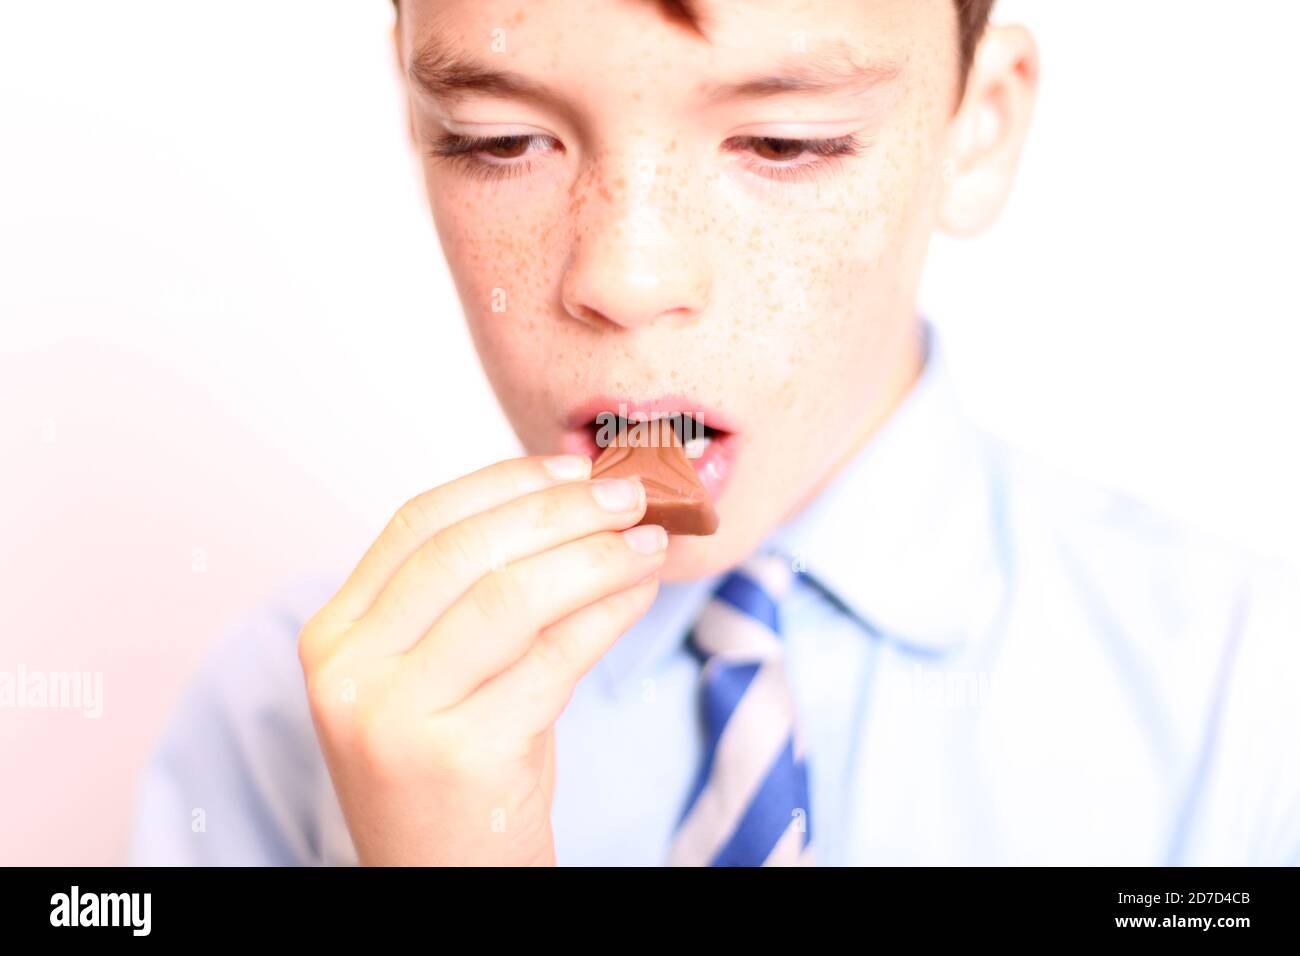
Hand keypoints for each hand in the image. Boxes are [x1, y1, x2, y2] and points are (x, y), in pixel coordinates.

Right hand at [297, 454, 666, 864]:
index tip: (569, 467)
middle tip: (628, 495)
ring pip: (511, 597)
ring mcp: (397, 717)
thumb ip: (477, 593)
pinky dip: (608, 614)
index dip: (501, 483)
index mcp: (334, 637)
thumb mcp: (439, 674)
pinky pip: (554, 658)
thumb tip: (578, 502)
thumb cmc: (453, 772)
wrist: (445, 883)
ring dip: (595, 556)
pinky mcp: (460, 755)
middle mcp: (350, 673)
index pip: (417, 524)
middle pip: (465, 551)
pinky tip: (637, 595)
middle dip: (561, 511)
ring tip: (648, 541)